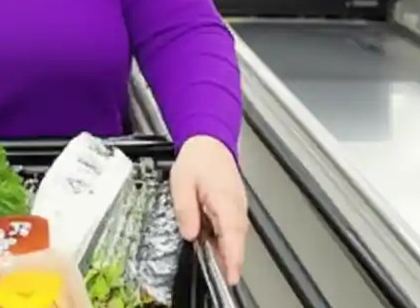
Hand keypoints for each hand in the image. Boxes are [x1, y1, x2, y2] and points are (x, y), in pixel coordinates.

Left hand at [170, 135, 247, 284]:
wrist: (209, 142)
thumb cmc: (197, 159)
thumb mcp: (181, 183)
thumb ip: (186, 210)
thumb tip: (190, 234)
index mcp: (224, 200)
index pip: (232, 235)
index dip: (232, 258)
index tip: (231, 277)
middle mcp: (236, 206)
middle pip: (236, 240)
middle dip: (230, 260)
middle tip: (220, 277)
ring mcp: (238, 207)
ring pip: (236, 236)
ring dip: (227, 251)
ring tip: (214, 263)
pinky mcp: (235, 207)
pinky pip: (232, 228)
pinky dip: (226, 240)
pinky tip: (213, 244)